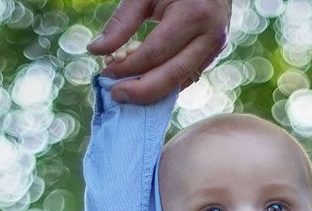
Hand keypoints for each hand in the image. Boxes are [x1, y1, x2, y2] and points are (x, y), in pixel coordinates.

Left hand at [88, 0, 230, 103]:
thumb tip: (96, 50)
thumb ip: (122, 22)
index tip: (106, 72)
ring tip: (128, 91)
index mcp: (194, 15)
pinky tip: (145, 84)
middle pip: (172, 75)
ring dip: (153, 92)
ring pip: (181, 81)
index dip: (129, 67)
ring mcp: (215, 48)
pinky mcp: (213, 55)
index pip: (155, 53)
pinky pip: (187, 77)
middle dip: (141, 91)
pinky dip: (165, 85)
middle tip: (117, 95)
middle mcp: (210, 36)